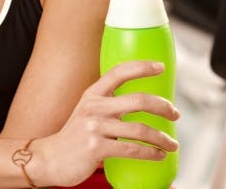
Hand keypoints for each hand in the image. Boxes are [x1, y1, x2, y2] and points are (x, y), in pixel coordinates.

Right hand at [30, 61, 179, 186]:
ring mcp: (95, 128)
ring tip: (172, 144)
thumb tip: (141, 105)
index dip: (142, 66)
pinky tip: (158, 155)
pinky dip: (150, 153)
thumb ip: (108, 104)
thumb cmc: (74, 137)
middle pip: (139, 100)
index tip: (161, 67)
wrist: (49, 159)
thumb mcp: (87, 111)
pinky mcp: (96, 148)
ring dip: (162, 138)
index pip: (119, 71)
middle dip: (163, 106)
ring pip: (140, 129)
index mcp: (93, 94)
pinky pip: (132, 149)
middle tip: (175, 114)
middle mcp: (94, 107)